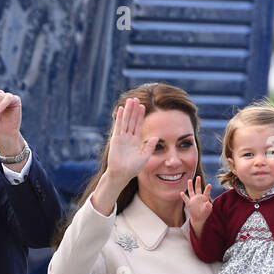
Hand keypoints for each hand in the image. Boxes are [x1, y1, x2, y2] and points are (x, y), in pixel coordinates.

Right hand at [90, 98, 158, 214]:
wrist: (121, 175)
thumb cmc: (133, 169)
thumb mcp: (145, 157)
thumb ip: (150, 146)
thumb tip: (157, 137)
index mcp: (135, 141)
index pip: (138, 125)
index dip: (140, 116)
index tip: (143, 106)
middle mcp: (128, 138)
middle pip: (132, 120)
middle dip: (134, 110)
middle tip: (136, 98)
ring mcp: (121, 138)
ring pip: (125, 121)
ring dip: (128, 111)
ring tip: (130, 100)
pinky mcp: (115, 139)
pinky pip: (118, 126)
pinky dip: (119, 118)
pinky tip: (121, 109)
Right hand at [181, 177, 212, 235]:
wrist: (199, 217)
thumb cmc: (205, 212)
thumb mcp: (208, 210)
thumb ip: (208, 206)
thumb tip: (207, 203)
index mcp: (204, 198)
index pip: (206, 193)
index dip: (208, 189)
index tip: (209, 185)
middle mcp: (198, 197)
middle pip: (198, 188)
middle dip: (198, 183)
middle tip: (198, 177)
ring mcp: (193, 199)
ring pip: (191, 191)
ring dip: (190, 186)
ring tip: (190, 180)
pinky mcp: (189, 203)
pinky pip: (185, 199)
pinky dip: (183, 196)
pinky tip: (181, 193)